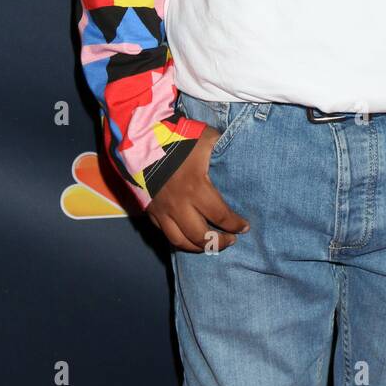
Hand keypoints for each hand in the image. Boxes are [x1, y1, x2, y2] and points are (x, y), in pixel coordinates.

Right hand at [146, 127, 249, 252]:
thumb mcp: (206, 138)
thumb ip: (224, 148)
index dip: (235, 225)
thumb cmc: (177, 138)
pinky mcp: (150, 211)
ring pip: (180, 241)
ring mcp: (162, 210)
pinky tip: (189, 237)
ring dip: (198, 247)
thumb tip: (241, 152)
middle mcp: (179, 205)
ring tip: (210, 244)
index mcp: (196, 188)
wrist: (141, 138)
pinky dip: (179, 239)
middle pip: (200, 236)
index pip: (220, 216)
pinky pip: (164, 233)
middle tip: (230, 240)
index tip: (244, 227)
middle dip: (219, 242)